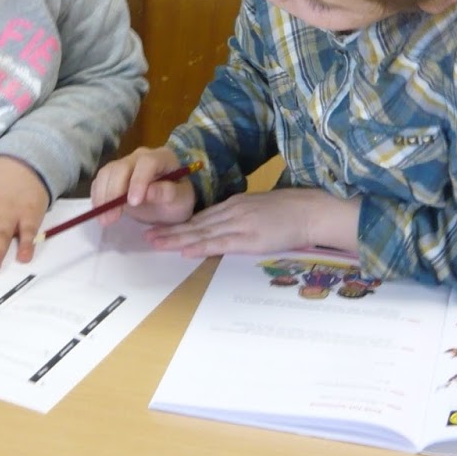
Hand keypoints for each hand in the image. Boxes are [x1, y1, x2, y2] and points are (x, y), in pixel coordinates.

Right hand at [90, 146, 197, 226]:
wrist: (170, 202)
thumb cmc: (178, 199)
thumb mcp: (181, 199)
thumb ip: (168, 193)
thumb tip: (148, 192)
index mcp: (162, 157)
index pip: (147, 163)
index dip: (138, 181)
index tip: (133, 203)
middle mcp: (141, 156)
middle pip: (121, 167)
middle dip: (114, 193)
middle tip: (111, 218)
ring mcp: (125, 164)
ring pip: (107, 173)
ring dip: (102, 197)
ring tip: (104, 220)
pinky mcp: (114, 175)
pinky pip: (100, 181)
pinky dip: (98, 196)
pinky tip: (100, 212)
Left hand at [145, 187, 360, 258]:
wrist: (311, 210)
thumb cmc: (291, 212)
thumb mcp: (260, 209)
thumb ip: (241, 217)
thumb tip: (225, 228)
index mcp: (234, 205)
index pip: (201, 217)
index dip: (178, 224)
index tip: (158, 227)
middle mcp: (232, 212)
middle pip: (195, 224)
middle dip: (169, 231)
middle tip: (145, 236)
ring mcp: (240, 224)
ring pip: (202, 233)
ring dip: (176, 239)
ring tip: (155, 243)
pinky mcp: (250, 238)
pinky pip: (221, 243)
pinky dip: (201, 247)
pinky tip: (185, 250)